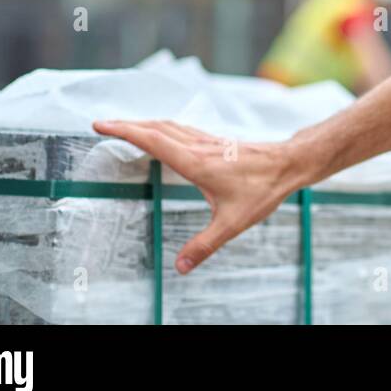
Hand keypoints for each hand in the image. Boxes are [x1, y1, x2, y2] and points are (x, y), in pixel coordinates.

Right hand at [92, 119, 302, 274]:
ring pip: (169, 126)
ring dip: (144, 124)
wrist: (289, 164)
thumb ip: (205, 244)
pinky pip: (182, 129)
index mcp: (195, 162)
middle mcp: (198, 146)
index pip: (153, 140)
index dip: (125, 131)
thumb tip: (180, 267)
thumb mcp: (233, 222)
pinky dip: (163, 128)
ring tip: (124, 127)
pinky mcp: (216, 142)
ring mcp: (207, 141)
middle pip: (156, 128)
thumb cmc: (262, 189)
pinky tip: (163, 135)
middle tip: (102, 124)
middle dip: (126, 124)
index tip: (101, 125)